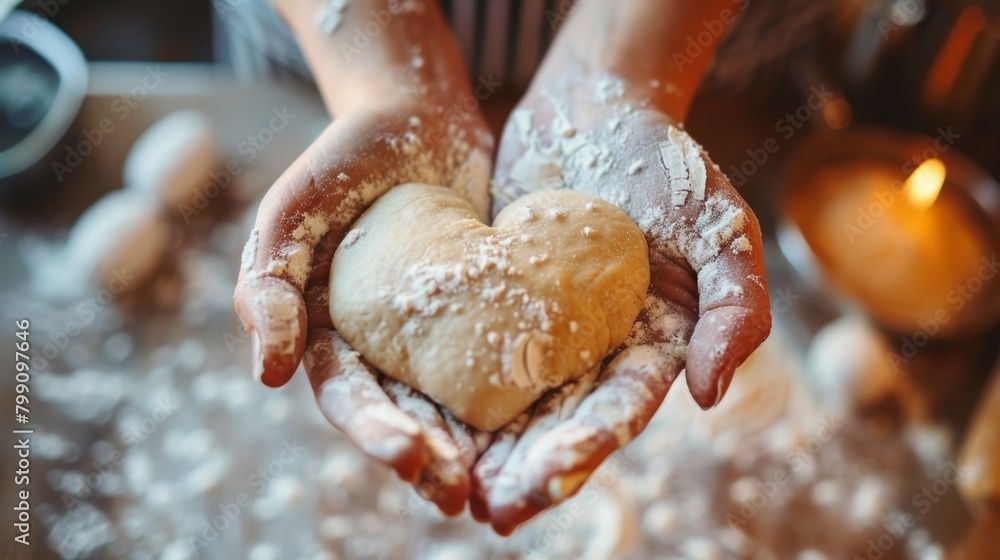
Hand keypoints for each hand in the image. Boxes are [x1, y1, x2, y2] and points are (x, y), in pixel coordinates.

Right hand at [234, 88, 493, 513]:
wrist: (417, 116)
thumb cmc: (343, 160)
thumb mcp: (292, 211)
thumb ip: (268, 282)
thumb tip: (270, 374)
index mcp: (333, 339)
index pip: (352, 399)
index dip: (376, 432)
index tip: (409, 458)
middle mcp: (388, 349)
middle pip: (411, 417)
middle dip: (435, 460)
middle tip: (465, 495)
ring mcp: (442, 335)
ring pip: (463, 403)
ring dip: (483, 449)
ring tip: (510, 486)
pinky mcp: (491, 313)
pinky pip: (509, 357)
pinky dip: (527, 392)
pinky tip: (557, 420)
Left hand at [470, 71, 770, 532]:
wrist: (596, 106)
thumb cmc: (668, 163)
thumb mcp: (721, 227)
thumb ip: (735, 307)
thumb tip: (710, 396)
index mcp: (648, 348)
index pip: (616, 411)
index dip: (584, 451)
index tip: (548, 483)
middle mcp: (592, 350)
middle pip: (556, 421)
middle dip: (524, 469)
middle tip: (489, 509)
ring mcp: (538, 328)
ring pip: (507, 398)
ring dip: (482, 446)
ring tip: (447, 486)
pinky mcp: (493, 299)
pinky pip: (467, 346)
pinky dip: (446, 383)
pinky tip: (417, 415)